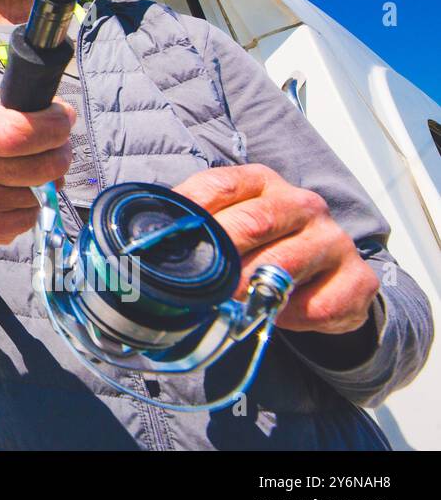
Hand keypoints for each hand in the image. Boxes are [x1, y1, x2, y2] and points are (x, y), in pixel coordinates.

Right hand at [0, 91, 73, 288]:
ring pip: (44, 189)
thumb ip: (2, 105)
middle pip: (42, 164)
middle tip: (58, 144)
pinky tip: (14, 190)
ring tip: (28, 168)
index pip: (18, 132)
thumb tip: (53, 113)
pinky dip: (34, 201)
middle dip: (61, 151)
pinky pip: (35, 213)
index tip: (62, 117)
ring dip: (48, 178)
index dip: (52, 126)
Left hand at [173, 164, 379, 334]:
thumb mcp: (229, 225)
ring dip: (248, 289)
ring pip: (283, 265)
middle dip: (218, 255)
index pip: (219, 185)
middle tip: (192, 282)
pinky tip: (278, 316)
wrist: (327, 280)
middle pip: (252, 222)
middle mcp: (302, 204)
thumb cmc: (263, 249)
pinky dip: (290, 317)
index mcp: (263, 182)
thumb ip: (195, 225)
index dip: (189, 210)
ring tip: (226, 303)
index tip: (163, 237)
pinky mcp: (358, 278)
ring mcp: (333, 240)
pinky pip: (317, 304)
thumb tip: (141, 235)